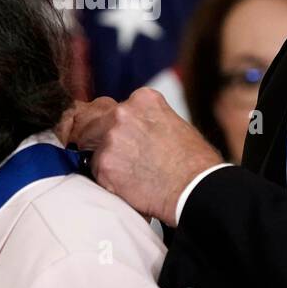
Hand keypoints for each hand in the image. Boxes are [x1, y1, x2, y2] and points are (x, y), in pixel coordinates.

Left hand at [59, 88, 222, 226]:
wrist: (195, 188)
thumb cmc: (193, 162)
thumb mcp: (173, 123)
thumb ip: (146, 121)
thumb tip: (133, 132)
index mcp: (142, 99)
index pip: (109, 106)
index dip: (106, 123)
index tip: (107, 133)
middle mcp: (122, 113)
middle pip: (90, 122)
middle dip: (94, 138)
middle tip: (111, 156)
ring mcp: (111, 139)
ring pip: (92, 148)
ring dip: (105, 161)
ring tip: (130, 175)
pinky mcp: (104, 165)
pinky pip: (96, 172)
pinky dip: (108, 181)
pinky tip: (129, 186)